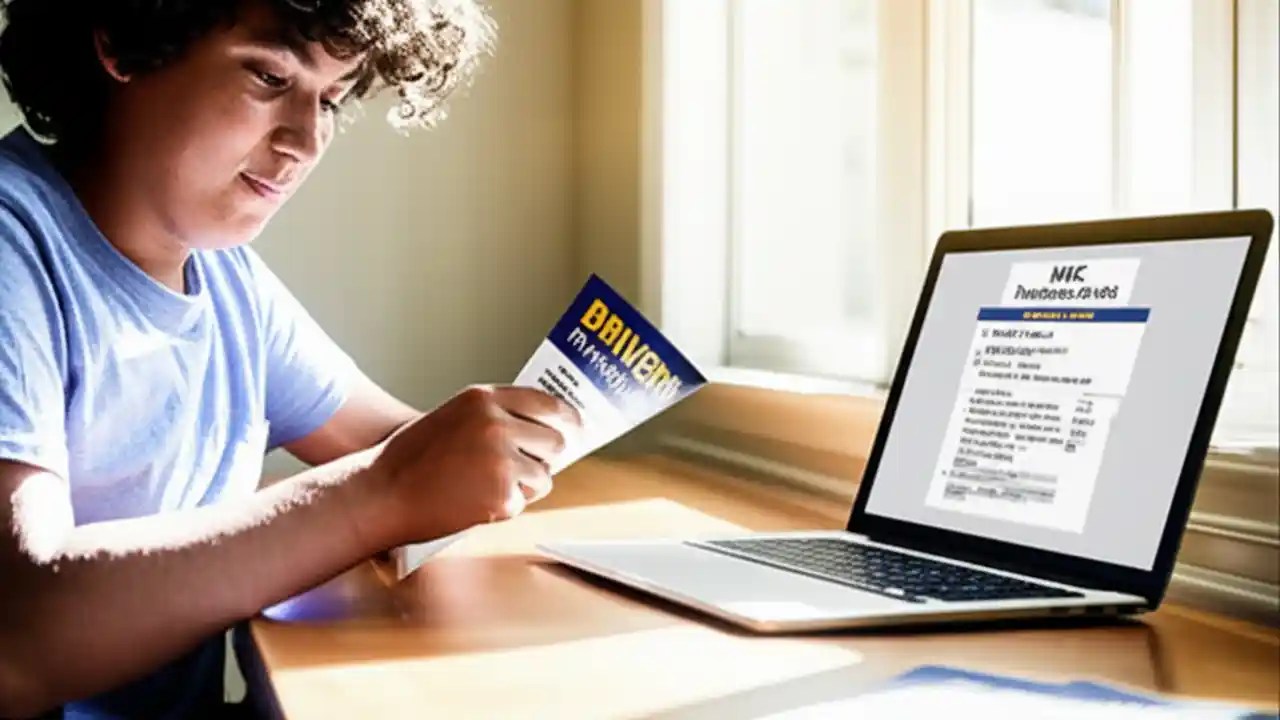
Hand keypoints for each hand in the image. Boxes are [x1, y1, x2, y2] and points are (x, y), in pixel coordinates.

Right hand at [357, 385, 582, 547]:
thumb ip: (496, 416)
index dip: (566, 420)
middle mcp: (498, 425)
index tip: (575, 429)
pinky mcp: (501, 497)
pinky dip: (505, 507)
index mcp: (484, 400)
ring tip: (485, 486)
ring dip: (525, 486)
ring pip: (543, 478)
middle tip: (523, 467)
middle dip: (545, 458)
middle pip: (555, 442)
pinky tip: (474, 501)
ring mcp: (501, 461)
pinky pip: (522, 503)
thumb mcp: (455, 417)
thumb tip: (543, 431)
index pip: (548, 404)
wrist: (381, 492)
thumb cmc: (413, 457)